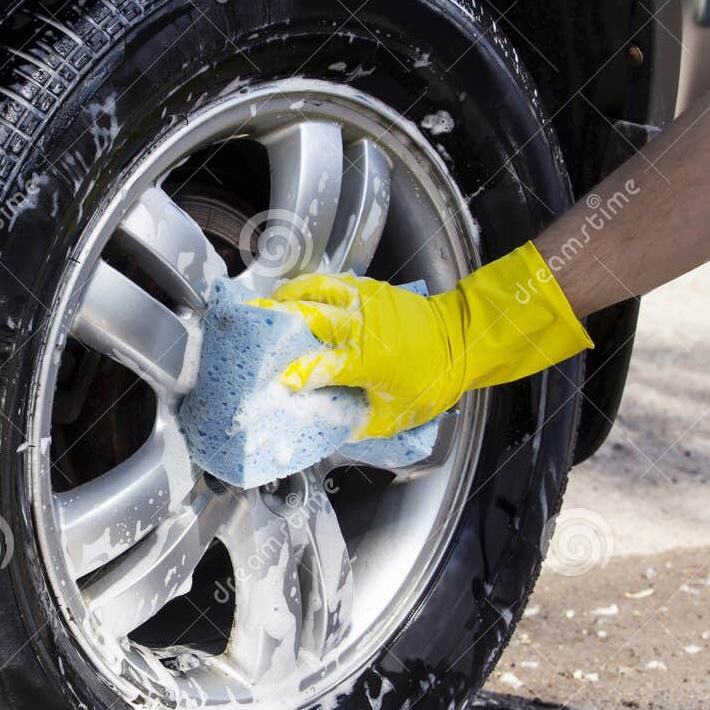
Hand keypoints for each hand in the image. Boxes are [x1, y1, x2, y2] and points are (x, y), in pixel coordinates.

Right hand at [251, 242, 593, 437]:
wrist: (463, 339)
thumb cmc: (432, 378)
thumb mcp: (396, 415)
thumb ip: (358, 422)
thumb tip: (327, 427)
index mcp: (371, 360)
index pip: (324, 365)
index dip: (295, 373)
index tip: (272, 382)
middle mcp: (364, 326)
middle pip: (311, 316)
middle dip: (275, 322)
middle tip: (247, 329)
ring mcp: (366, 302)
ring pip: (316, 290)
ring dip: (286, 298)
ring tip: (263, 309)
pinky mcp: (369, 290)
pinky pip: (330, 282)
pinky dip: (306, 286)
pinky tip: (293, 297)